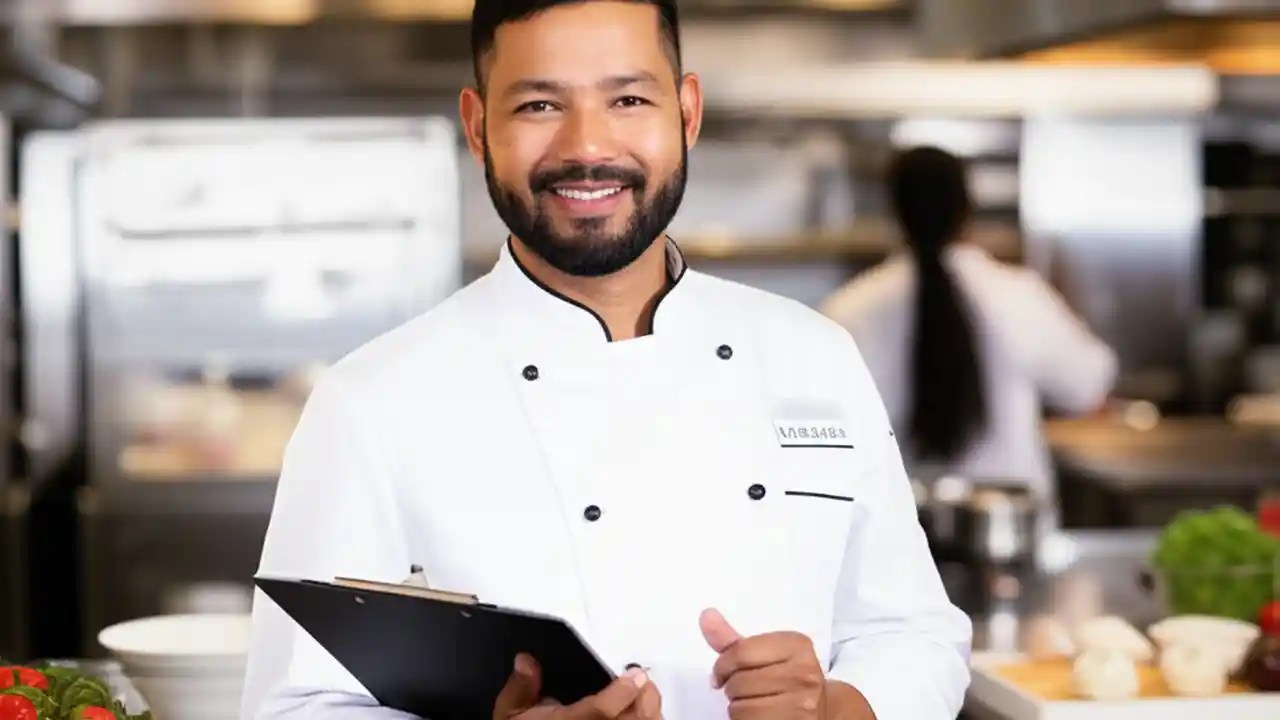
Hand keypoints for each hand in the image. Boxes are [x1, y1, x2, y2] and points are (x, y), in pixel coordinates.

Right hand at [493, 653, 662, 719]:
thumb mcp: (511, 715)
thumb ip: (520, 688)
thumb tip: (526, 662)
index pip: (601, 711)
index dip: (623, 690)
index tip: (634, 672)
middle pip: (635, 718)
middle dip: (644, 694)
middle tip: (641, 680)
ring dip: (650, 712)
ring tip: (643, 699)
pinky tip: (642, 717)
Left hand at [700, 608, 826, 719]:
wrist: (822, 710)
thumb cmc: (787, 680)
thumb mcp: (765, 655)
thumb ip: (733, 641)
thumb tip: (706, 616)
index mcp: (796, 645)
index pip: (741, 652)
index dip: (722, 666)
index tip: (721, 674)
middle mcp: (804, 673)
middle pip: (739, 682)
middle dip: (732, 688)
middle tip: (746, 690)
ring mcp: (802, 703)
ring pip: (740, 708)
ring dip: (738, 709)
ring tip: (755, 703)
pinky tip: (760, 715)